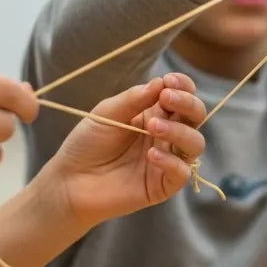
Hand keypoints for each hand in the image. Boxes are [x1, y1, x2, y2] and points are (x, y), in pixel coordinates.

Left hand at [36, 73, 206, 228]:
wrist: (70, 181)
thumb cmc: (87, 143)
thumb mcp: (107, 113)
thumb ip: (134, 99)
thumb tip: (161, 82)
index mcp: (156, 113)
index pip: (183, 95)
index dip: (183, 86)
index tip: (169, 81)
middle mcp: (167, 134)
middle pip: (196, 116)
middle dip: (188, 104)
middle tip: (167, 98)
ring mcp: (168, 159)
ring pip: (195, 143)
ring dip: (180, 131)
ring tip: (153, 127)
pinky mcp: (164, 185)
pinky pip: (182, 172)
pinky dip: (171, 161)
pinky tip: (151, 155)